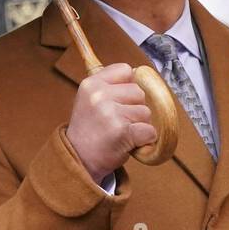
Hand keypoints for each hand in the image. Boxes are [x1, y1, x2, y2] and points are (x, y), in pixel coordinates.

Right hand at [65, 62, 156, 184]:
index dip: (128, 85)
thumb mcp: (88, 99)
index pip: (125, 70)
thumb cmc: (89, 130)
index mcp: (91, 84)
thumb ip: (109, 85)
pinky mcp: (122, 132)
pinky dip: (145, 140)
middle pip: (139, 92)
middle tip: (118, 121)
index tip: (119, 100)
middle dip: (135, 108)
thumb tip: (139, 74)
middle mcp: (99, 95)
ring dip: (139, 125)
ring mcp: (110, 113)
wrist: (79, 159)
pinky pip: (149, 131)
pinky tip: (129, 143)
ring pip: (146, 112)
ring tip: (121, 133)